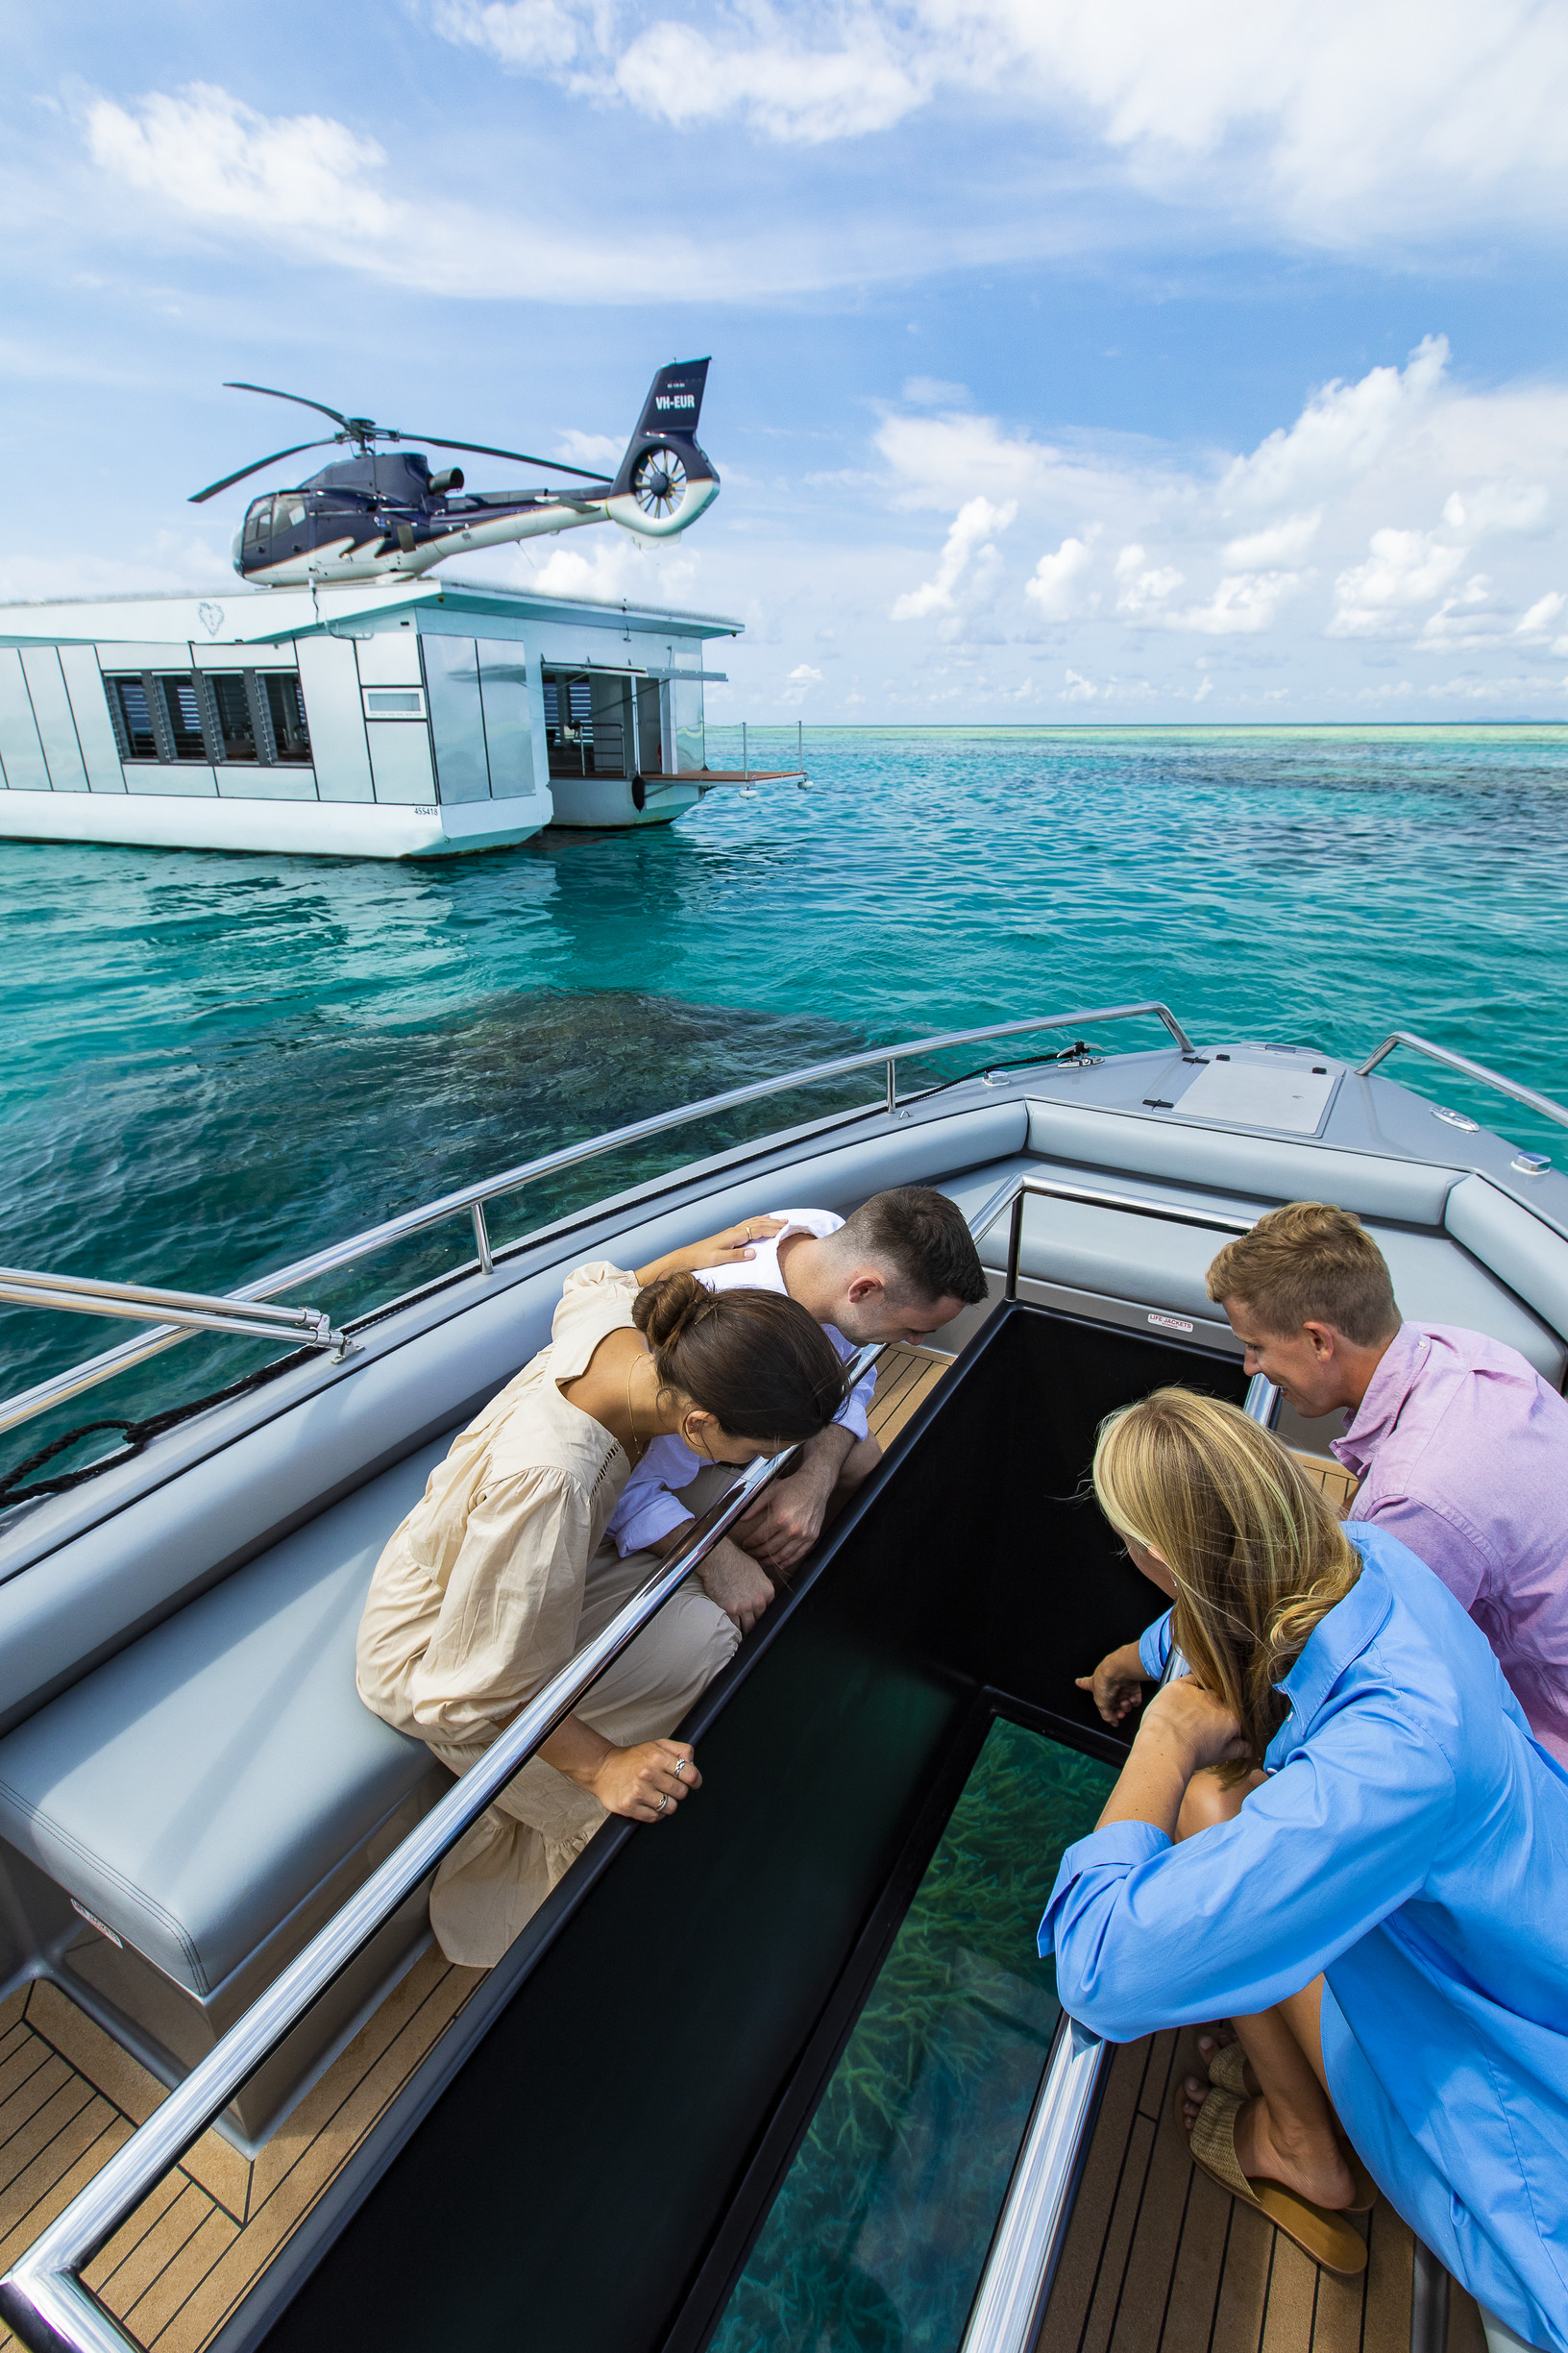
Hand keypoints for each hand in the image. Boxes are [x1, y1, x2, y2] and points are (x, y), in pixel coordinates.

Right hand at [589, 1739, 701, 1822]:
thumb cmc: (632, 1758)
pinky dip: (655, 1812)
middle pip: (682, 1793)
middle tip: (667, 1786)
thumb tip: (693, 1764)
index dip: (695, 1780)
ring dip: (667, 1803)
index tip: (693, 1782)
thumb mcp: (657, 1744)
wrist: (602, 1768)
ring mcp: (638, 1791)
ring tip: (657, 1795)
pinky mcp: (629, 1806)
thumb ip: (680, 1750)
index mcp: (657, 1756)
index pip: (690, 1774)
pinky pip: (655, 1817)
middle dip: (678, 1791)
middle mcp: (648, 1773)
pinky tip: (647, 1802)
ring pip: (671, 1807)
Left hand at [638, 1216, 786, 1283]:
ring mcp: (731, 1232)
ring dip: (768, 1220)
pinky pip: (748, 1224)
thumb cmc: (701, 1259)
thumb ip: (736, 1255)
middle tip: (789, 1223)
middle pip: (758, 1224)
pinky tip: (761, 1220)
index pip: (758, 1230)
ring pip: (754, 1222)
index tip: (786, 1231)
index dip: (773, 1230)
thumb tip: (754, 1253)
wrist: (687, 1257)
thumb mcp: (718, 1260)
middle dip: (774, 1223)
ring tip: (780, 1220)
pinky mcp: (729, 1235)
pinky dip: (758, 1221)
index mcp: (733, 1236)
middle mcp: (734, 1231)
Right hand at [695, 1534, 775, 1633]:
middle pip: (759, 1621)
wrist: (719, 1560)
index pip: (768, 1611)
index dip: (761, 1615)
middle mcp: (758, 1601)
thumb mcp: (757, 1569)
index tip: (757, 1619)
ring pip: (748, 1627)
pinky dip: (733, 1629)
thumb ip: (764, 1582)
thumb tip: (769, 1586)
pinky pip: (734, 1625)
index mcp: (768, 1591)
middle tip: (749, 1629)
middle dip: (754, 1625)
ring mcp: (744, 1607)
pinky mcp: (730, 1610)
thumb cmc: (736, 1561)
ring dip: (745, 1631)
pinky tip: (732, 1631)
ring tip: (742, 1636)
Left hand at [734, 1468, 830, 1574]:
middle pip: (771, 1548)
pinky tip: (781, 1563)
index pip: (760, 1537)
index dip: (751, 1543)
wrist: (815, 1485)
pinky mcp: (812, 1537)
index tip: (746, 1545)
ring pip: (784, 1555)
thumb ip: (754, 1507)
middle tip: (751, 1554)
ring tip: (762, 1562)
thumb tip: (741, 1519)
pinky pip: (798, 1554)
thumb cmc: (792, 1487)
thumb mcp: (770, 1493)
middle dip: (758, 1553)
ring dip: (771, 1561)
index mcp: (780, 1518)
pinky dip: (788, 1561)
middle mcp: (792, 1529)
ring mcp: (803, 1535)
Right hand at [1075, 1641, 1148, 1725]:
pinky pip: (1134, 1697)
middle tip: (1119, 1713)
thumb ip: (1107, 1715)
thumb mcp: (1101, 1704)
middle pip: (1112, 1701)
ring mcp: (1120, 1683)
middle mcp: (1107, 1683)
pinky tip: (1132, 1700)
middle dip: (1117, 1710)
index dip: (1082, 1684)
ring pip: (1124, 1701)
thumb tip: (1112, 1722)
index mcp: (1094, 1684)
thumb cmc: (1106, 1682)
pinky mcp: (1132, 1683)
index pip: (1086, 1685)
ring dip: (1126, 1706)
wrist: (1120, 1672)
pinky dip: (1134, 1701)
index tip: (1078, 1682)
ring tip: (1125, 1703)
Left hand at [1137, 1677, 1246, 1773]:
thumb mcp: (1220, 1756)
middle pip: (1218, 1701)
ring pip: (1204, 1690)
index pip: (1232, 1716)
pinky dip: (1187, 1687)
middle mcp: (1217, 1702)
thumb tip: (1248, 1748)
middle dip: (1210, 1711)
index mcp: (1230, 1718)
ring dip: (1198, 1699)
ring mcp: (1199, 1692)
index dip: (1222, 1723)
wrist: (1167, 1746)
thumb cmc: (1191, 1753)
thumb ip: (1237, 1749)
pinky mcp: (1180, 1686)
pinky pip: (1189, 1680)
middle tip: (1198, 1724)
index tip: (1214, 1730)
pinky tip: (1180, 1699)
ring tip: (1185, 1714)